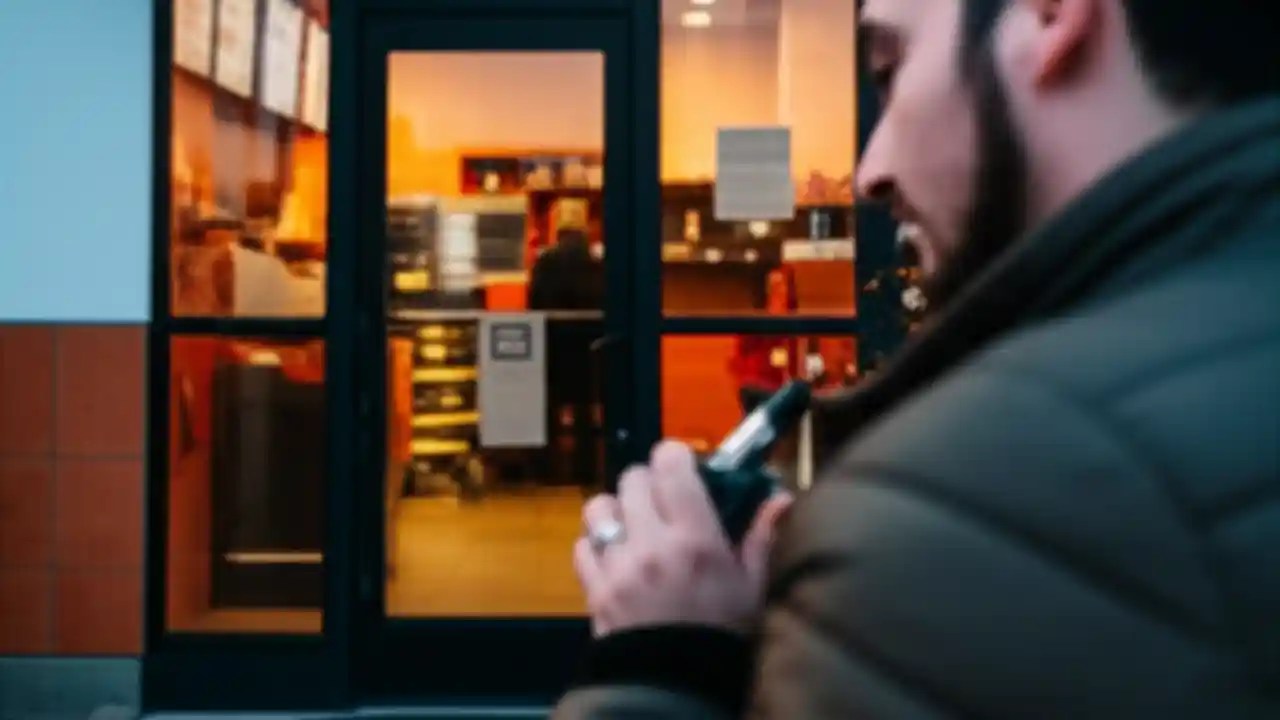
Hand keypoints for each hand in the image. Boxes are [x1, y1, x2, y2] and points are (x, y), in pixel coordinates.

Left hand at [574, 441, 792, 637]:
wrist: (679, 689)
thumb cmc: (722, 638)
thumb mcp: (753, 588)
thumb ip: (762, 537)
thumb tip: (780, 499)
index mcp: (695, 540)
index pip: (670, 465)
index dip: (675, 457)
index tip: (683, 466)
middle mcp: (652, 546)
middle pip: (632, 479)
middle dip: (648, 483)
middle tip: (664, 501)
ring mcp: (618, 567)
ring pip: (600, 507)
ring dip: (616, 510)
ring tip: (635, 527)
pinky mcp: (595, 590)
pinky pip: (583, 546)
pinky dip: (596, 545)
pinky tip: (618, 558)